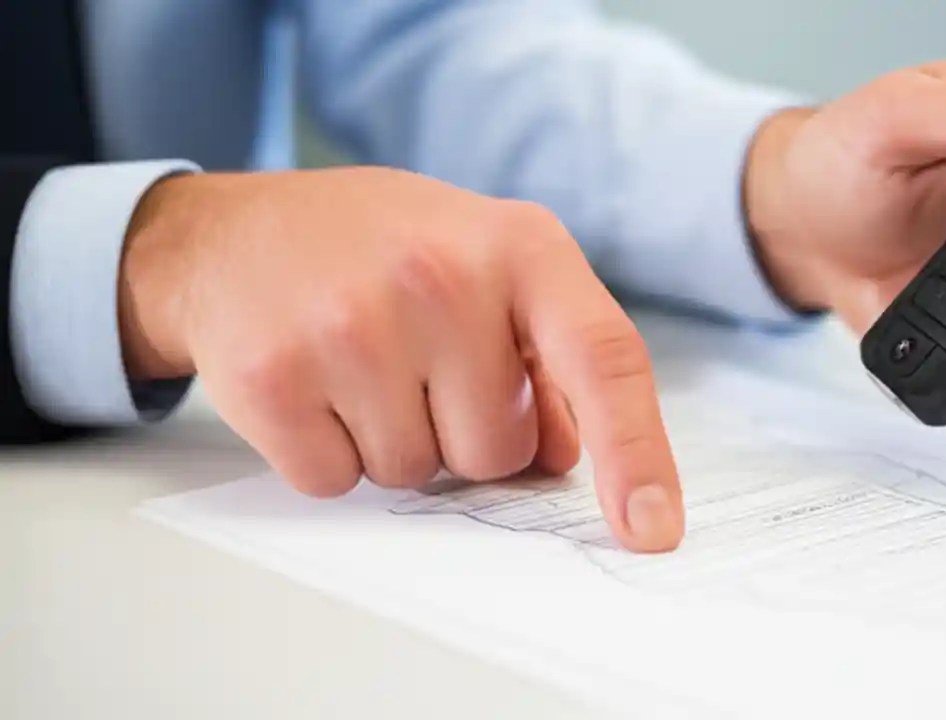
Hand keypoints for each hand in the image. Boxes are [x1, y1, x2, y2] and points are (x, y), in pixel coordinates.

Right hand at [119, 168, 682, 551]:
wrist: (234, 233)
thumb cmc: (383, 252)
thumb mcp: (486, 265)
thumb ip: (548, 355)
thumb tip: (574, 459)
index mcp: (519, 245)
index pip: (604, 359)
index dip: (637, 453)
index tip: (652, 530)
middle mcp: (441, 275)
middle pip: (498, 453)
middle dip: (464, 435)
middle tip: (417, 365)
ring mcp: (352, 325)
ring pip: (416, 475)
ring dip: (394, 442)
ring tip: (360, 365)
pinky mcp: (274, 377)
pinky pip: (336, 482)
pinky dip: (328, 454)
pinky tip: (313, 385)